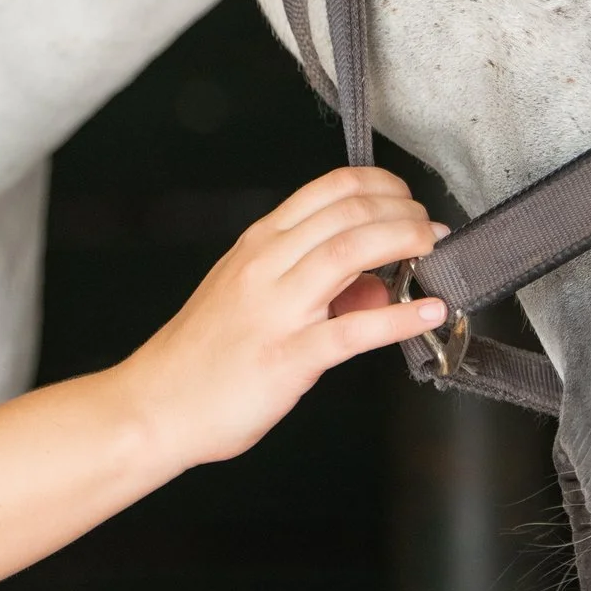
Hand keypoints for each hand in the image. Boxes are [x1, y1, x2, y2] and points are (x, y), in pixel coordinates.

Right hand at [113, 167, 446, 469]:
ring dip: (402, 242)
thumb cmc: (201, 355)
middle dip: (401, 210)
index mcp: (258, 245)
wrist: (157, 405)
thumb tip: (373, 285)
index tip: (405, 196)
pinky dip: (398, 318)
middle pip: (345, 214)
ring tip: (434, 248)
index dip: (379, 185)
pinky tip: (429, 312)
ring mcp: (277, 309)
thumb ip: (309, 283)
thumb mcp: (248, 296)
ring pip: (348, 252)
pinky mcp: (288, 357)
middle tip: (429, 225)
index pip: (326, 190)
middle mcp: (266, 266)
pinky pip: (352, 331)